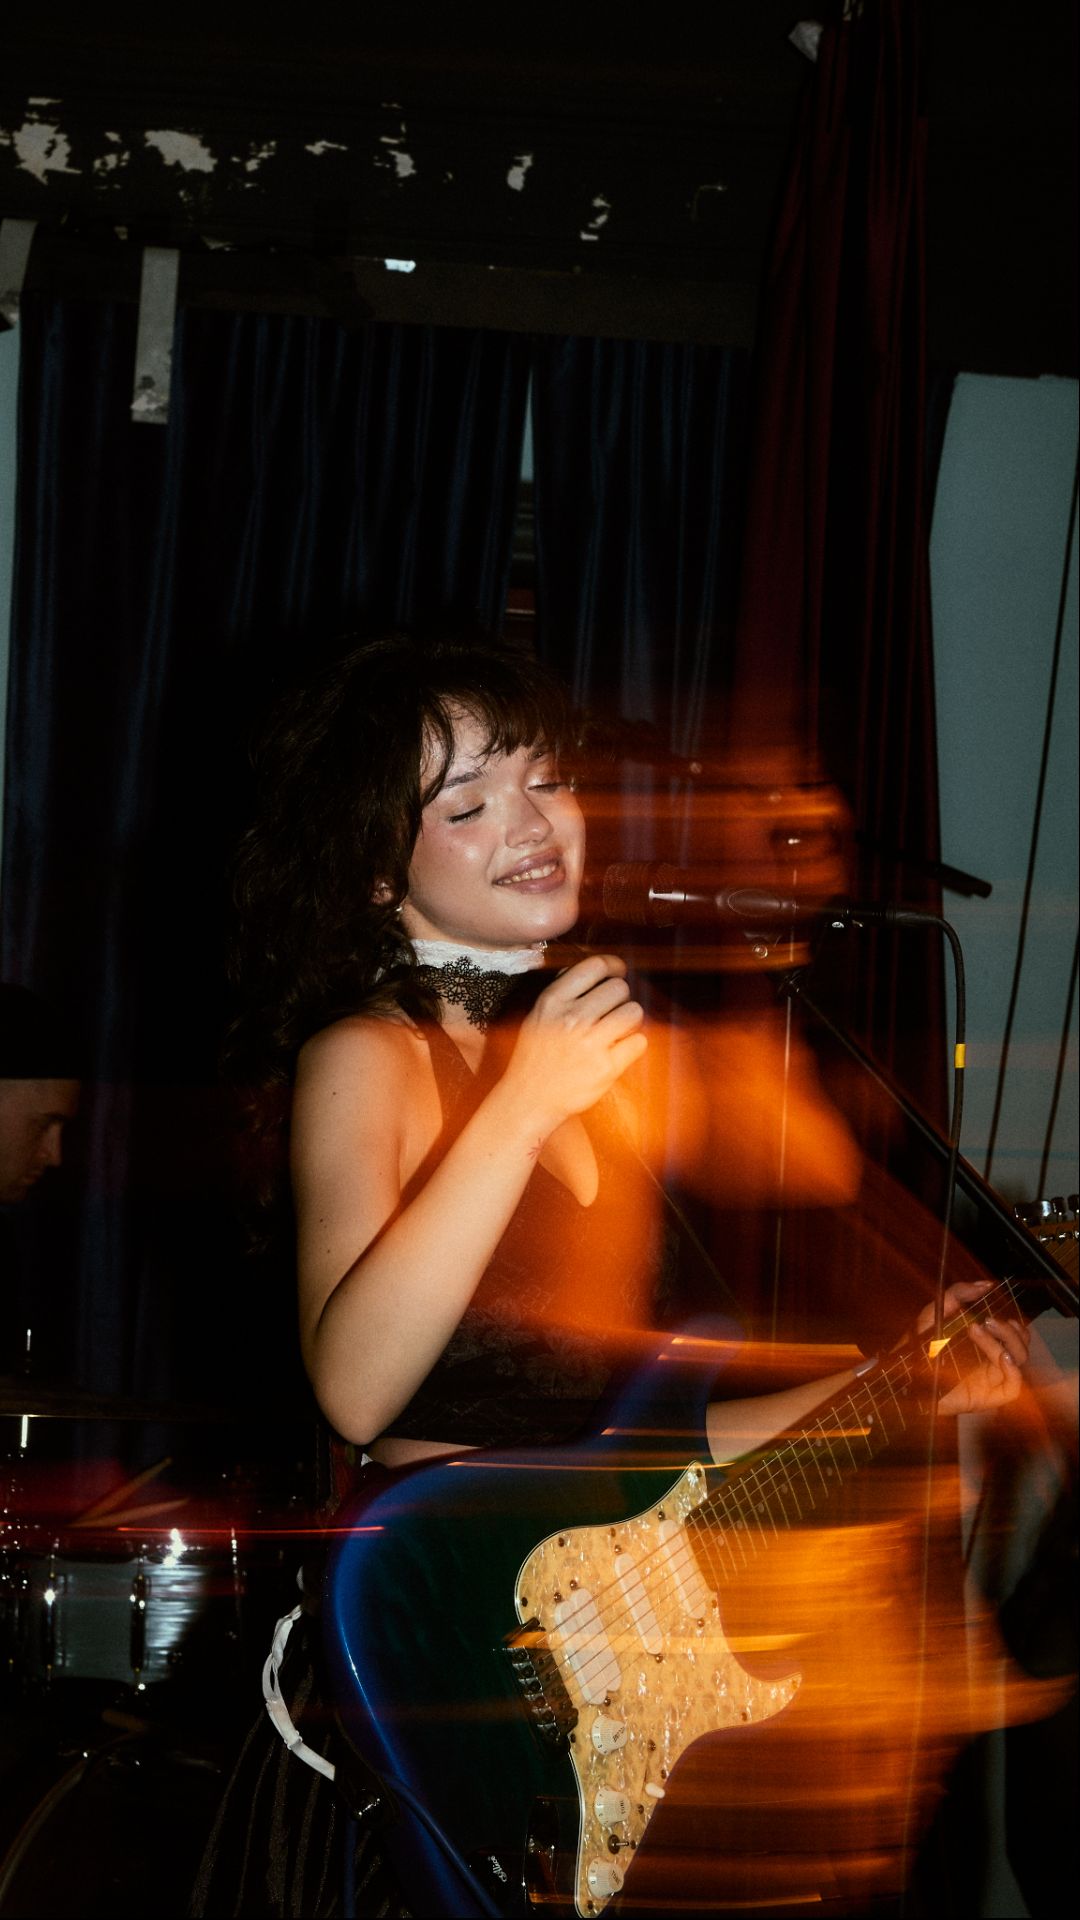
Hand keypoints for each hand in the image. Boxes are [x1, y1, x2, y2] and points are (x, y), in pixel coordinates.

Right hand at [502, 953, 646, 1126]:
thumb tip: (596, 969)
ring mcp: (590, 1044)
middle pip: (619, 988)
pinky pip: (639, 1042)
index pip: (595, 966)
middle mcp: (572, 1018)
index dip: (613, 966)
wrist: (529, 1100)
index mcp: (553, 1001)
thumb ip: (562, 991)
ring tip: (617, 1031)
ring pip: (633, 1011)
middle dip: (620, 998)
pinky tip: (619, 1051)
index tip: (618, 972)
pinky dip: (633, 1045)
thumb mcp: (538, 1016)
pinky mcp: (606, 1068)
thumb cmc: (535, 1057)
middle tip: (612, 1012)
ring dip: (630, 1020)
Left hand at [916, 1280, 1029, 1415]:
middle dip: (1010, 1330)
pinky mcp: (990, 1397)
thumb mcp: (937, 1314)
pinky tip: (1001, 1356)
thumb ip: (958, 1295)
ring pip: (1019, 1359)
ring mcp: (993, 1379)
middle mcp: (993, 1360)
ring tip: (978, 1330)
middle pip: (1021, 1344)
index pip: (1015, 1332)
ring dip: (1006, 1342)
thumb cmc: (919, 1346)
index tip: (1002, 1309)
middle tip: (987, 1319)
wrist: (904, 1378)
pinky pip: (1015, 1386)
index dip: (1015, 1323)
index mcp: (986, 1342)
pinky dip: (1014, 1370)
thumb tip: (986, 1285)